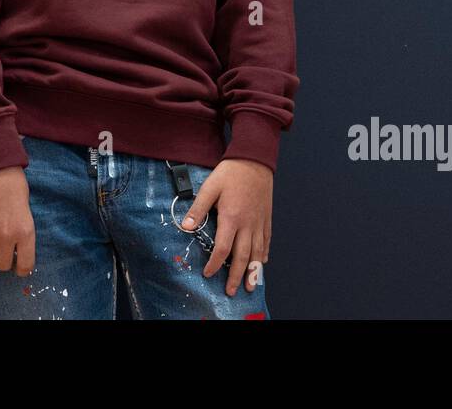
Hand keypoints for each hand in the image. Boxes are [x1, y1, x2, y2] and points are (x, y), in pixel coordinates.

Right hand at [0, 166, 35, 275]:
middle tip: (1, 248)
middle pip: (1, 265)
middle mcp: (7, 235)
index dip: (20, 269)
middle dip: (1, 258)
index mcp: (25, 233)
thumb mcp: (27, 214)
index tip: (17, 266)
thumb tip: (15, 253)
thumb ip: (21, 235)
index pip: (25, 266)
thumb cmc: (15, 189)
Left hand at [180, 158, 271, 295]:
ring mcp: (258, 222)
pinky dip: (264, 254)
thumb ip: (198, 208)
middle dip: (235, 276)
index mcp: (231, 218)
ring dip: (253, 272)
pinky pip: (266, 241)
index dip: (215, 264)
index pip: (222, 249)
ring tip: (250, 286)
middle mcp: (247, 224)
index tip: (208, 273)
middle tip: (230, 291)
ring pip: (257, 253)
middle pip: (242, 257)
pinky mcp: (266, 218)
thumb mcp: (210, 187)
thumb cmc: (231, 172)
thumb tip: (185, 226)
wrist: (255, 160)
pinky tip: (262, 262)